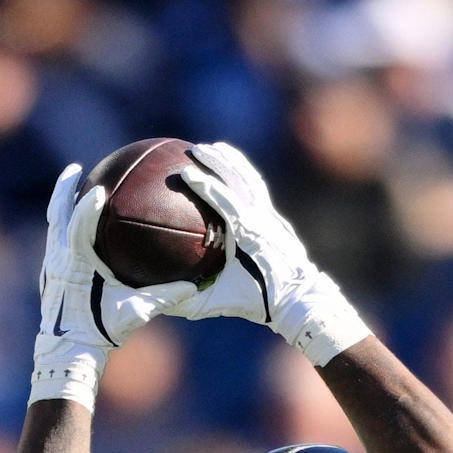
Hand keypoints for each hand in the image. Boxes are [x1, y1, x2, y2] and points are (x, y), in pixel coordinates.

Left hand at [28, 166, 160, 404]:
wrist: (66, 351)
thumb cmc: (99, 333)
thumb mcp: (134, 314)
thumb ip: (162, 298)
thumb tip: (192, 286)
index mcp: (76, 264)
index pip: (78, 228)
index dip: (86, 207)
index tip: (99, 189)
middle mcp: (59, 258)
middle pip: (57, 215)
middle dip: (65, 190)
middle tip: (76, 170)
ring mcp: (51, 263)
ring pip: (53, 224)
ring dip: (62, 203)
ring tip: (72, 185)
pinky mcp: (49, 271)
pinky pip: (56, 239)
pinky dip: (64, 224)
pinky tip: (76, 221)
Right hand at [169, 142, 369, 362]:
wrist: (299, 300)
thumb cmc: (259, 304)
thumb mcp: (219, 304)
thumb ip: (187, 300)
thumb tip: (154, 295)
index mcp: (249, 236)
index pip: (226, 202)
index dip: (206, 185)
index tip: (186, 172)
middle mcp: (262, 219)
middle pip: (239, 181)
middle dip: (217, 162)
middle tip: (194, 149)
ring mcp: (271, 216)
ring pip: (250, 179)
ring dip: (232, 161)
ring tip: (215, 147)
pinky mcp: (276, 218)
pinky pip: (257, 189)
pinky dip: (244, 174)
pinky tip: (233, 169)